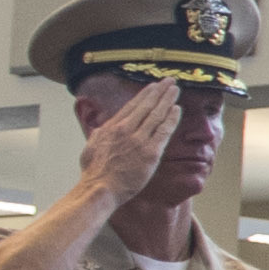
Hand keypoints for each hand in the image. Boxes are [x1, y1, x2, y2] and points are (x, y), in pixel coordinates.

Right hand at [76, 75, 185, 206]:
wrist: (100, 188)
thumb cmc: (95, 173)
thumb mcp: (92, 146)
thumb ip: (99, 135)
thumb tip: (102, 128)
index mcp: (111, 127)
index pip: (131, 106)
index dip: (144, 94)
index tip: (152, 87)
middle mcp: (125, 129)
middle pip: (146, 105)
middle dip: (159, 91)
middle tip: (169, 81)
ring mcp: (139, 140)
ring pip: (156, 114)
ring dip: (167, 100)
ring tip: (175, 90)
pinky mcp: (150, 152)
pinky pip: (164, 130)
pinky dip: (171, 118)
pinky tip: (177, 109)